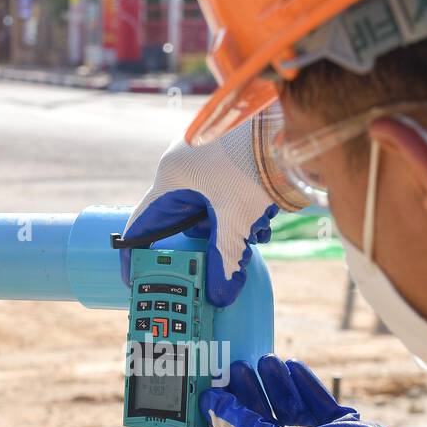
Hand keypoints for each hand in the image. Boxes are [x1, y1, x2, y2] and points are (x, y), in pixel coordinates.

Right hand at [121, 115, 278, 307]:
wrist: (290, 129)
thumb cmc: (252, 168)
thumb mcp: (236, 222)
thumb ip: (225, 262)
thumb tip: (219, 298)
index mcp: (171, 179)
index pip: (141, 225)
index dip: (136, 256)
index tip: (136, 279)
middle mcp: (182, 166)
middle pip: (183, 221)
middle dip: (206, 244)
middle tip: (218, 264)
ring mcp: (205, 159)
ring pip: (209, 210)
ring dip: (231, 229)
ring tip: (255, 234)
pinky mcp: (227, 157)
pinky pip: (225, 196)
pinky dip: (242, 213)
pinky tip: (262, 219)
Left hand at [199, 355, 426, 426]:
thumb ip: (234, 424)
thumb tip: (210, 403)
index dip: (224, 421)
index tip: (214, 394)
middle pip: (263, 424)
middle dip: (250, 394)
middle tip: (239, 366)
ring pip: (291, 409)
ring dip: (277, 383)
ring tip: (266, 357)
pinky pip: (317, 404)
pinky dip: (305, 384)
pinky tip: (293, 365)